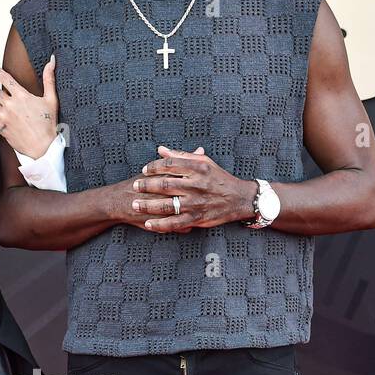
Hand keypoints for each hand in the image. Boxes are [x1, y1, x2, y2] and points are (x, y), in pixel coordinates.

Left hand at [0, 56, 59, 159]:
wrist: (43, 147)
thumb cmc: (48, 124)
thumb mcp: (51, 100)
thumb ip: (49, 79)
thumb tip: (51, 61)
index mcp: (21, 95)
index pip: (4, 78)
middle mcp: (10, 104)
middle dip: (4, 96)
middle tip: (16, 104)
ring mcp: (4, 117)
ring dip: (3, 108)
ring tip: (17, 117)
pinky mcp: (1, 128)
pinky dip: (2, 120)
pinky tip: (13, 125)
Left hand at [131, 145, 253, 232]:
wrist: (239, 198)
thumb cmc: (218, 178)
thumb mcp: (203, 162)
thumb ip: (181, 156)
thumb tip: (160, 149)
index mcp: (197, 168)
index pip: (170, 164)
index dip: (154, 166)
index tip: (145, 170)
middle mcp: (196, 185)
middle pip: (165, 184)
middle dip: (146, 185)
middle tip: (134, 186)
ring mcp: (196, 203)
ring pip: (166, 204)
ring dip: (148, 205)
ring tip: (135, 204)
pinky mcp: (197, 218)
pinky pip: (174, 223)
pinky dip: (160, 224)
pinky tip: (148, 224)